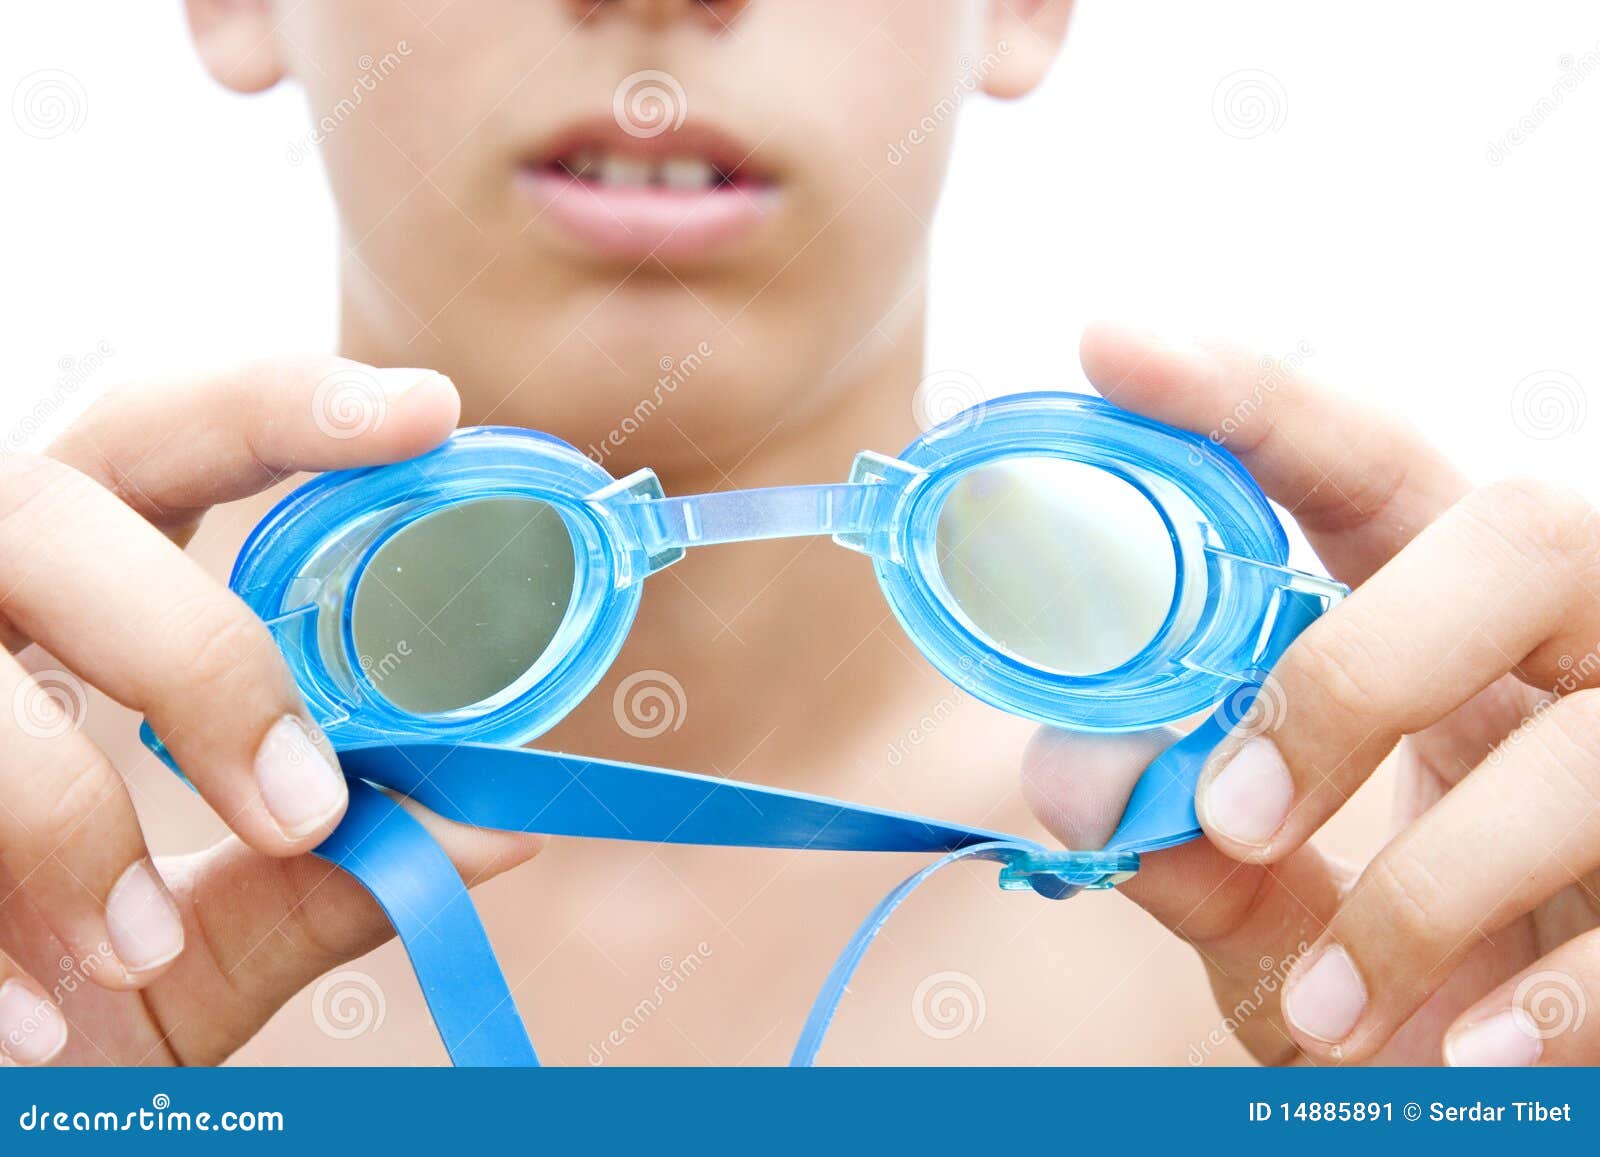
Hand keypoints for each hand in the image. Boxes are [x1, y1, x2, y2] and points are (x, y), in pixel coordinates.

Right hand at [0, 361, 541, 1064]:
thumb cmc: (49, 989)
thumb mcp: (194, 945)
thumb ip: (323, 881)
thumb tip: (500, 819)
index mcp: (65, 593)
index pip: (171, 438)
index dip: (288, 406)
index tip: (431, 410)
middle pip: (51, 508)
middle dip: (195, 653)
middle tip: (305, 807)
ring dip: (63, 819)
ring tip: (134, 954)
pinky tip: (24, 1030)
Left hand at [1025, 323, 1599, 1065]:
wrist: (1537, 1075)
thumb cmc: (1416, 964)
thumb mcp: (1287, 908)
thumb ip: (1194, 847)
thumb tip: (1084, 776)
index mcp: (1452, 611)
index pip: (1360, 465)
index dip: (1246, 402)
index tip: (1109, 346)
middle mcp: (1581, 635)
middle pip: (1520, 536)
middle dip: (1355, 671)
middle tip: (1232, 810)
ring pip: (1591, 749)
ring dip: (1426, 888)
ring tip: (1326, 1010)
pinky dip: (1555, 1001)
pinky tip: (1471, 1060)